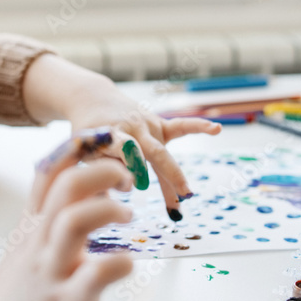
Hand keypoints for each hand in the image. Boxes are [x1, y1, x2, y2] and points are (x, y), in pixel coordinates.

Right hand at [0, 130, 133, 300]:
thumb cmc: (19, 292)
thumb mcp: (25, 243)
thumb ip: (48, 213)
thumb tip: (88, 184)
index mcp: (32, 225)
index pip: (49, 170)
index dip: (79, 149)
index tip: (104, 148)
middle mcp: (39, 242)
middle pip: (66, 187)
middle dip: (102, 171)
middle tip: (126, 179)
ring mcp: (51, 271)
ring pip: (74, 222)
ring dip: (108, 210)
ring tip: (127, 216)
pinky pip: (95, 275)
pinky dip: (119, 263)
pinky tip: (126, 265)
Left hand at [66, 81, 220, 220]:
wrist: (92, 100)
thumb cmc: (87, 135)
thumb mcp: (83, 153)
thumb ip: (100, 172)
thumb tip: (123, 192)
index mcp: (111, 134)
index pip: (123, 151)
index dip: (129, 167)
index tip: (131, 187)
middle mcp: (133, 128)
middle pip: (154, 154)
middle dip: (168, 176)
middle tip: (179, 200)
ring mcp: (148, 125)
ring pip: (164, 153)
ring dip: (174, 178)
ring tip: (186, 197)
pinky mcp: (159, 124)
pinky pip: (181, 126)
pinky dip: (199, 127)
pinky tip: (217, 129)